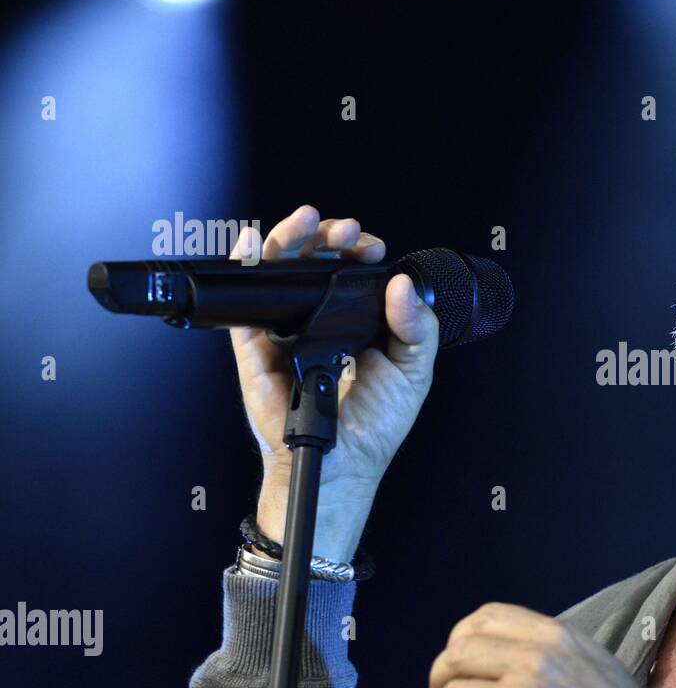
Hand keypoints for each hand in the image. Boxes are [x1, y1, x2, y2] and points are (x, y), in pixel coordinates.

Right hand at [230, 205, 439, 559]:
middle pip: (314, 260)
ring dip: (291, 239)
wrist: (344, 464)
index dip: (359, 250)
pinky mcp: (256, 348)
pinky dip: (246, 269)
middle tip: (345, 231)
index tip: (371, 247)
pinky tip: (254, 247)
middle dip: (327, 234)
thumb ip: (418, 327)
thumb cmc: (375, 426)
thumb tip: (402, 286)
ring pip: (279, 271)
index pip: (352, 270)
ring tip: (309, 224)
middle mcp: (320, 320)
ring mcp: (286, 331)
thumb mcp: (414, 372)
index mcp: (357, 321)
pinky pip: (244, 305)